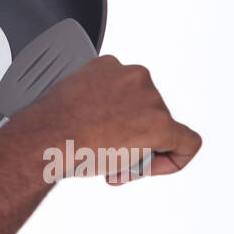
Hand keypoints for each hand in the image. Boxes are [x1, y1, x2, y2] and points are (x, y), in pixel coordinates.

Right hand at [16, 54, 201, 183]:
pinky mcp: (162, 126)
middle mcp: (134, 77)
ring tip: (113, 164)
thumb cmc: (47, 125)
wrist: (46, 138)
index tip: (102, 132)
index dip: (119, 119)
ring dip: (141, 152)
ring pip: (162, 130)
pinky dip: (176, 159)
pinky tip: (154, 167)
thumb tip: (91, 122)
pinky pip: (187, 144)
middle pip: (147, 112)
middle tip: (107, 156)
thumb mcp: (65, 100)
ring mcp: (150, 100)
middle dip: (131, 138)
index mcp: (109, 66)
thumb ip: (87, 104)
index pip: (129, 94)